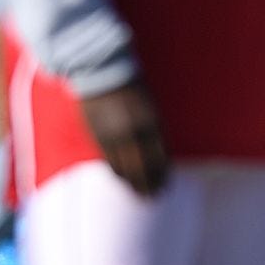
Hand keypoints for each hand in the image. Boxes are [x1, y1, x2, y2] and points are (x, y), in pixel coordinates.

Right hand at [80, 79, 170, 196]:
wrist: (100, 68)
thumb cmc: (129, 82)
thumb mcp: (148, 103)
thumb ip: (151, 126)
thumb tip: (157, 150)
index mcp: (151, 122)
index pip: (160, 156)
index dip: (163, 173)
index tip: (166, 184)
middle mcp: (135, 132)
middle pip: (145, 167)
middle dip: (150, 184)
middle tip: (154, 196)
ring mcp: (115, 136)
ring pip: (126, 168)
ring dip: (134, 183)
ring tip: (140, 194)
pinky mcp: (98, 136)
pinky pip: (110, 161)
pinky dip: (118, 173)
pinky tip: (122, 180)